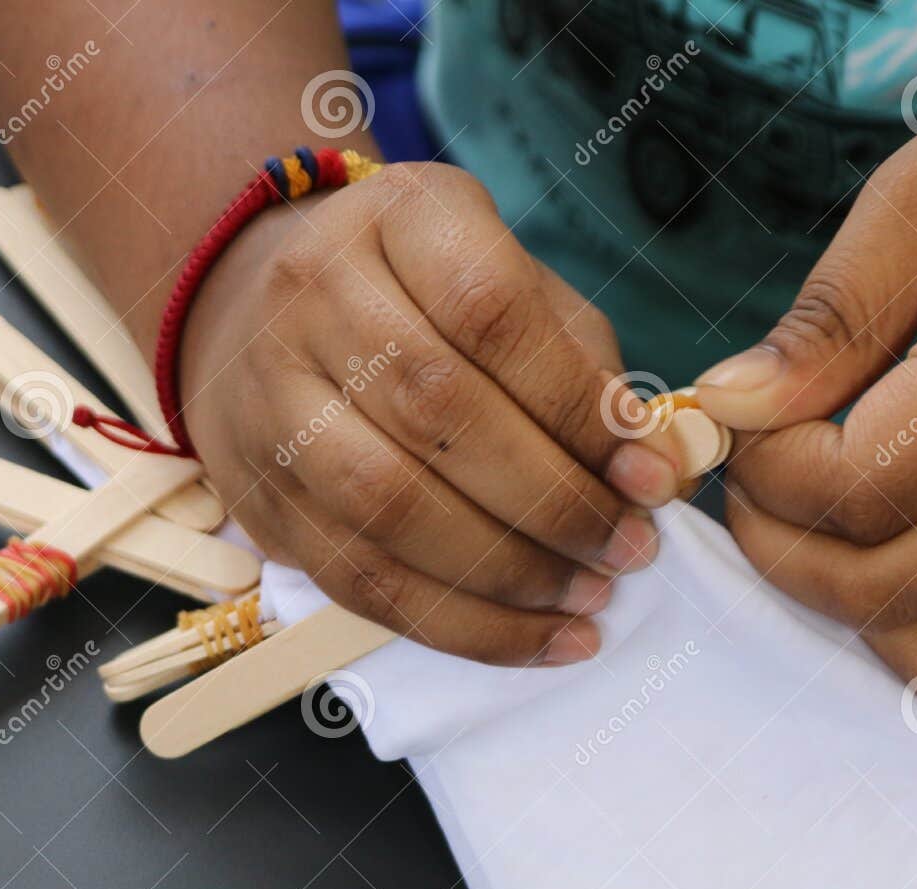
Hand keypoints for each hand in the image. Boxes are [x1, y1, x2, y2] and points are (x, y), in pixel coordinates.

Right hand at [177, 162, 683, 665]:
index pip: (488, 311)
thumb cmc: (425, 300)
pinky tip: (536, 640)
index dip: (575, 405)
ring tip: (590, 598)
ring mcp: (272, 399)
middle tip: (628, 549)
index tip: (648, 475)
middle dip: (552, 499)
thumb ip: (584, 365)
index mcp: (397, 219)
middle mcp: (315, 297)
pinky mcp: (260, 495)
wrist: (258, 314)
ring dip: (507, 572)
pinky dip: (458, 625)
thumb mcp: (514, 284)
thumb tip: (659, 465)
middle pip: (436, 411)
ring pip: (388, 505)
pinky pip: (359, 579)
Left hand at [696, 48, 916, 686]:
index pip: (860, 488)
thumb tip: (730, 405)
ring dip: (828, 595)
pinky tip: (869, 542)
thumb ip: (831, 312)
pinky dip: (898, 621)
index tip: (745, 414)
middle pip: (878, 584)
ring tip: (805, 510)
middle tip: (753, 469)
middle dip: (774, 541)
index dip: (765, 470)